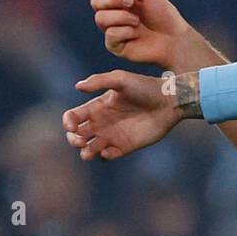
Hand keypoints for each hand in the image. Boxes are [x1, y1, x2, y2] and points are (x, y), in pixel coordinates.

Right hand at [62, 70, 182, 161]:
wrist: (169, 101)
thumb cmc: (146, 87)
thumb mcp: (121, 79)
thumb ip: (99, 80)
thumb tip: (77, 86)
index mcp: (98, 106)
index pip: (73, 117)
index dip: (67, 122)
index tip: (72, 124)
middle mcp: (102, 122)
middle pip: (76, 135)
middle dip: (73, 139)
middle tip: (80, 140)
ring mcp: (112, 135)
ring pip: (88, 149)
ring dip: (85, 152)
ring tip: (90, 149)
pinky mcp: (124, 146)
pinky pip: (107, 156)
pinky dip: (103, 156)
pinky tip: (108, 150)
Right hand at [87, 0, 195, 68]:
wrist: (174, 37)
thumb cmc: (163, 14)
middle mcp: (111, 12)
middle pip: (95, 1)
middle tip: (131, 2)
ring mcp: (111, 28)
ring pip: (100, 18)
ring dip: (122, 16)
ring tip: (137, 21)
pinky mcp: (114, 45)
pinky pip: (111, 34)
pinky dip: (126, 31)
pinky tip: (136, 34)